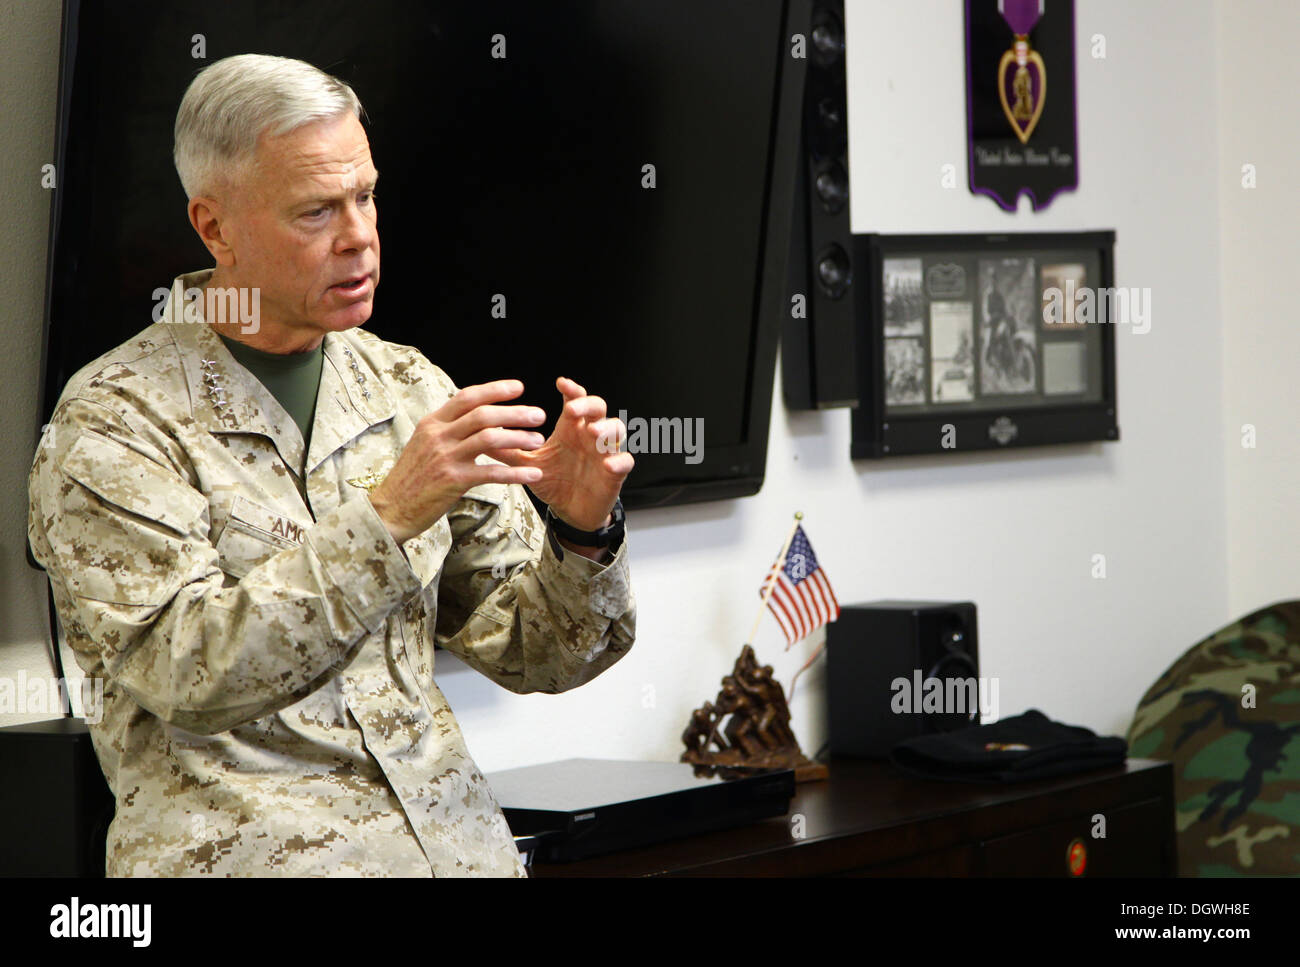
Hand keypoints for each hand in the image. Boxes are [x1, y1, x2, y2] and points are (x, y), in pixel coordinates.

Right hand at [368, 380, 546, 543]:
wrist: (392, 509)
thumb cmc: (413, 477)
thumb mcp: (424, 444)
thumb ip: (449, 429)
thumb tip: (481, 417)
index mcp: (432, 423)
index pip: (467, 397)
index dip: (495, 390)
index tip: (519, 387)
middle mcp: (438, 436)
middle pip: (483, 415)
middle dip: (515, 413)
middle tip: (539, 415)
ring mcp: (445, 458)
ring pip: (490, 439)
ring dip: (519, 438)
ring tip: (538, 441)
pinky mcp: (453, 481)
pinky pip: (492, 473)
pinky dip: (516, 473)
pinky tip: (533, 475)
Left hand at [494, 376, 633, 530]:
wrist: (570, 512)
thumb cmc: (554, 482)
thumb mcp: (528, 465)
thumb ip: (509, 450)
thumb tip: (482, 435)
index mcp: (570, 429)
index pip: (575, 401)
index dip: (572, 390)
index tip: (561, 383)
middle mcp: (590, 435)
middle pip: (598, 407)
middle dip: (588, 405)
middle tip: (573, 410)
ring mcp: (604, 452)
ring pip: (617, 429)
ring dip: (607, 428)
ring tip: (593, 434)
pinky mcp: (615, 473)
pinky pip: (625, 461)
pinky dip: (619, 461)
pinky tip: (608, 464)